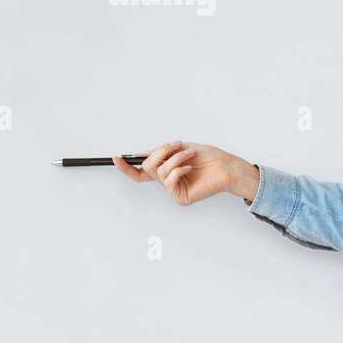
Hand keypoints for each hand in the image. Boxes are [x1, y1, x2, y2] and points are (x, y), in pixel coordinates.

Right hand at [112, 141, 252, 205]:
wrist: (226, 166)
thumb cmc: (208, 157)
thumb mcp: (179, 148)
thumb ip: (159, 152)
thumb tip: (140, 154)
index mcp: (166, 169)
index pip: (141, 172)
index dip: (127, 167)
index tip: (116, 158)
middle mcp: (168, 180)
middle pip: (147, 166)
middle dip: (161, 152)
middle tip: (176, 145)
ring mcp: (174, 189)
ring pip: (159, 171)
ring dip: (176, 158)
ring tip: (190, 155)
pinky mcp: (181, 197)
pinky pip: (170, 180)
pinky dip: (180, 169)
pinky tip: (190, 168)